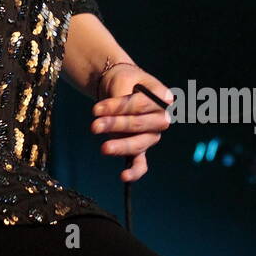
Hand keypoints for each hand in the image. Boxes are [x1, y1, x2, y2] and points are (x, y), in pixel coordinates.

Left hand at [90, 64, 173, 182]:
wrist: (122, 85)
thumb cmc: (124, 80)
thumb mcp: (123, 79)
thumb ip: (124, 93)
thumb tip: (136, 106)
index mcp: (162, 99)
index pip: (140, 105)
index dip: (117, 108)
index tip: (95, 110)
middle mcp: (160, 119)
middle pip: (140, 125)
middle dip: (116, 126)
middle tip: (94, 126)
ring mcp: (151, 135)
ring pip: (139, 143)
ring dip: (121, 146)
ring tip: (104, 148)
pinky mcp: (141, 147)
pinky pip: (141, 162)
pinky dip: (135, 170)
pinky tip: (124, 176)